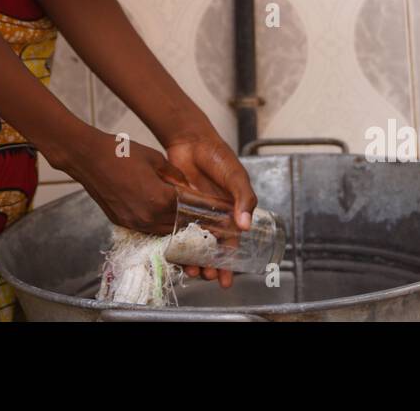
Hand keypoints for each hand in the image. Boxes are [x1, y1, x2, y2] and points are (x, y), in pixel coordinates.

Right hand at [58, 128, 190, 234]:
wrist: (89, 159)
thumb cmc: (121, 154)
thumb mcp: (155, 158)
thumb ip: (174, 174)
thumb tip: (185, 185)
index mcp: (159, 200)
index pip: (187, 210)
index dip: (198, 208)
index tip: (208, 208)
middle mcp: (148, 217)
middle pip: (176, 225)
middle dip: (187, 219)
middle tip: (196, 213)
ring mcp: (133, 222)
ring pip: (161, 231)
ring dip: (171, 224)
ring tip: (179, 214)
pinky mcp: (122, 222)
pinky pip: (146, 228)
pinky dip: (155, 223)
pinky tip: (158, 212)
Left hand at [163, 126, 257, 288]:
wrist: (190, 140)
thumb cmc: (219, 156)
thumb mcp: (236, 176)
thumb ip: (243, 199)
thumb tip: (245, 226)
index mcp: (231, 213)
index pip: (231, 244)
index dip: (230, 262)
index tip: (226, 280)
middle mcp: (213, 217)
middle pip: (211, 249)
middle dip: (210, 266)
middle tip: (206, 277)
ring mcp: (194, 214)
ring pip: (194, 244)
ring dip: (193, 259)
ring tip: (190, 271)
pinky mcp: (177, 209)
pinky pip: (177, 231)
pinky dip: (177, 244)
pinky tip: (174, 254)